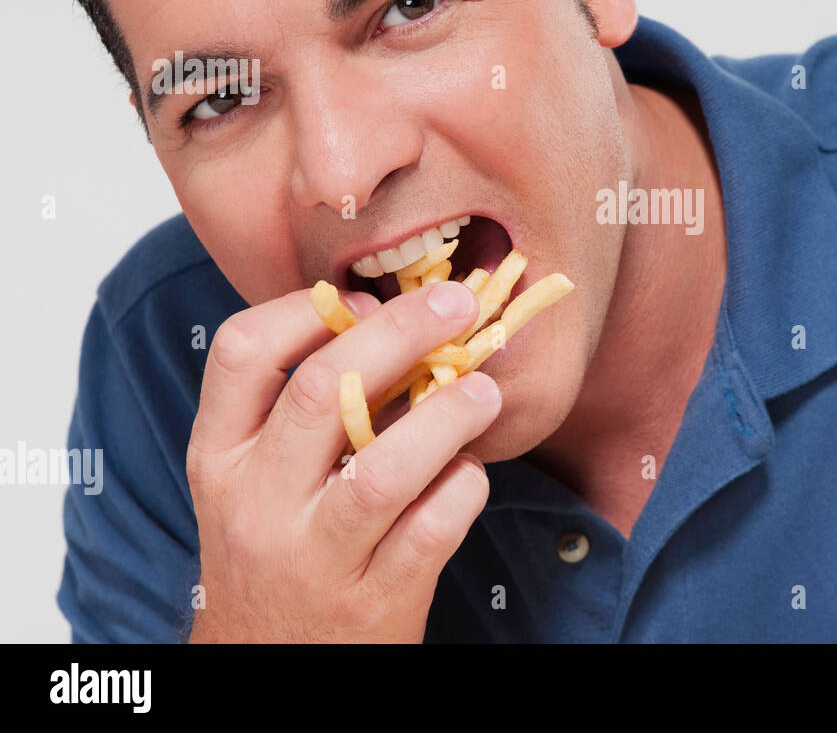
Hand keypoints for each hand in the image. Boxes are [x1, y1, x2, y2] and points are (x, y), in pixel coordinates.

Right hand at [185, 281, 498, 641]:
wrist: (268, 667)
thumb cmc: (276, 552)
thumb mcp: (255, 483)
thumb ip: (301, 411)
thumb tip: (389, 319)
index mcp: (221, 459)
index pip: (240, 353)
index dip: (307, 310)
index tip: (364, 300)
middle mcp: (257, 505)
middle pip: (321, 392)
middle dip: (399, 332)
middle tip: (456, 304)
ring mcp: (314, 559)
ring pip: (384, 469)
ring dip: (448, 415)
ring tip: (484, 390)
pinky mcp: (375, 602)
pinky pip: (432, 528)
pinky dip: (465, 487)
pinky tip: (471, 471)